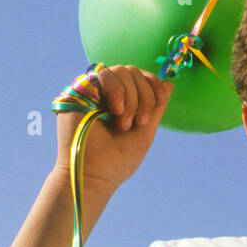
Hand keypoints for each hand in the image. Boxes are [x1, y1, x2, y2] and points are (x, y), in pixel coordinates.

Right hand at [53, 65, 173, 192]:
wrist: (94, 175)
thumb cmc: (118, 160)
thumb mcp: (145, 130)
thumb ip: (155, 106)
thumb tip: (169, 84)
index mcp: (120, 103)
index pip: (140, 77)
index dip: (153, 83)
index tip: (161, 100)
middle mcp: (105, 95)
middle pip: (132, 71)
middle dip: (144, 95)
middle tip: (140, 122)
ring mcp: (92, 92)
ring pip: (120, 70)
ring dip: (130, 97)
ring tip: (124, 124)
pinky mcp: (78, 92)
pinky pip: (103, 74)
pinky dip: (117, 90)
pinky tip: (115, 111)